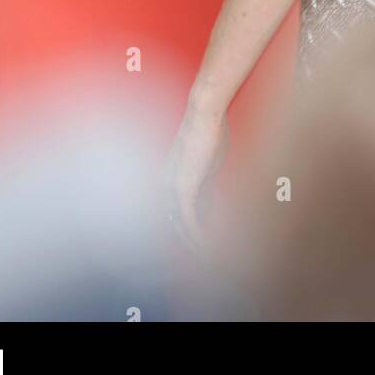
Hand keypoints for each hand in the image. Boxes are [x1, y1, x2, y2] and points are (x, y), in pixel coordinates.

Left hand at [164, 99, 229, 253]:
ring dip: (191, 244)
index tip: (197, 247)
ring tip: (205, 259)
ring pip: (178, 226)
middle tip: (201, 259)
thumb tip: (211, 205)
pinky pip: (187, 220)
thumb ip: (206, 187)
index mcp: (166, 181)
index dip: (183, 233)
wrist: (205, 114)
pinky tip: (204, 247)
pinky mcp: (182, 189)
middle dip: (185, 243)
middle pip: (171, 224)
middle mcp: (163, 186)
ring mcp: (170, 188)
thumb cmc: (209, 132)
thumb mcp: (208, 165)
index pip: (171, 215)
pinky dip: (196, 235)